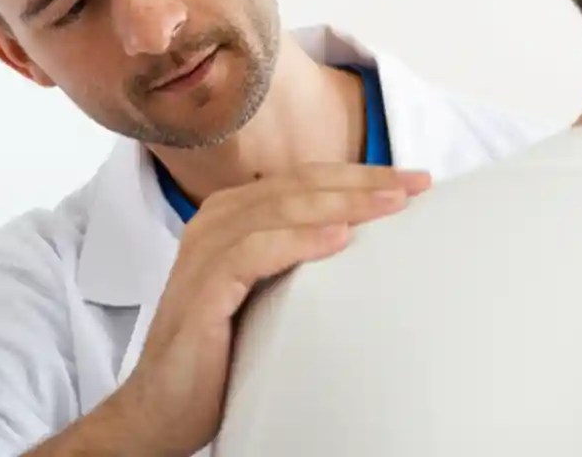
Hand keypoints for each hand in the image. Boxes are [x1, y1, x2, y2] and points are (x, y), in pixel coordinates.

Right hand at [105, 164, 429, 454]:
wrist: (164, 405)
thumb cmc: (220, 352)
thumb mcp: (267, 293)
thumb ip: (297, 259)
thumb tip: (366, 244)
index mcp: (232, 215)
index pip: (305, 179)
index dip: (361, 175)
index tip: (414, 181)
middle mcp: (215, 222)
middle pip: (299, 185)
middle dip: (363, 182)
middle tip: (417, 185)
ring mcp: (205, 250)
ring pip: (281, 208)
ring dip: (342, 203)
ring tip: (392, 206)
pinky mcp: (202, 287)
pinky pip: (254, 251)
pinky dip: (298, 242)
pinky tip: (339, 240)